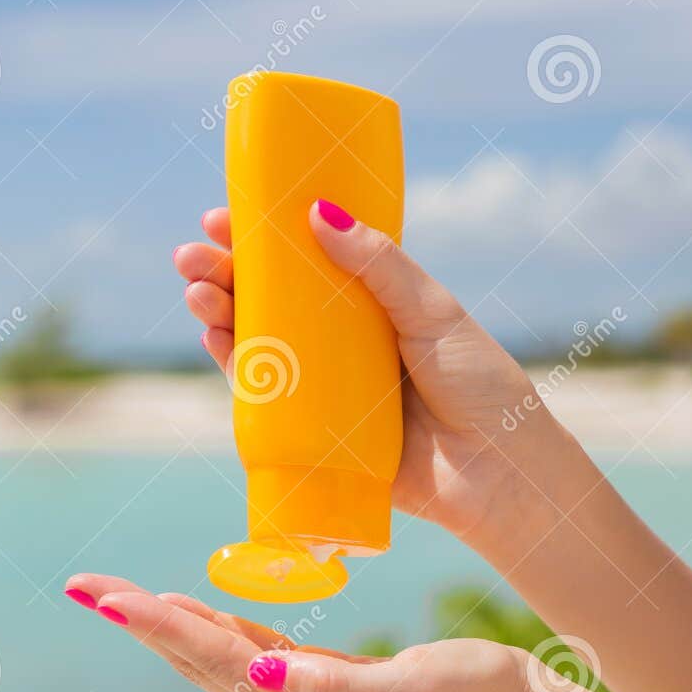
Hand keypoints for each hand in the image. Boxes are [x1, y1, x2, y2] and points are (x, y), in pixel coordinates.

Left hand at [66, 573, 548, 691]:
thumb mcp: (414, 689)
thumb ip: (337, 684)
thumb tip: (260, 672)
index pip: (215, 660)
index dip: (159, 625)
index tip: (106, 599)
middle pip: (197, 659)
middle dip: (139, 620)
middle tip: (81, 585)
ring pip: (213, 656)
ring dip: (162, 622)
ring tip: (110, 595)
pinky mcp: (316, 686)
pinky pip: (245, 654)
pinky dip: (208, 626)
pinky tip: (184, 608)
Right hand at [173, 203, 565, 548]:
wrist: (497, 477)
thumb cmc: (480, 388)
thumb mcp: (433, 313)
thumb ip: (379, 265)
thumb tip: (319, 213)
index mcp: (376, 302)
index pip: (309, 258)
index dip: (264, 237)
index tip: (225, 216)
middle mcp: (346, 341)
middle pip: (273, 299)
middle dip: (227, 275)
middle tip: (193, 256)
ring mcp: (327, 386)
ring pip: (261, 344)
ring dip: (221, 315)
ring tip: (196, 293)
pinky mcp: (317, 434)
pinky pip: (264, 398)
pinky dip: (233, 369)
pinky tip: (212, 341)